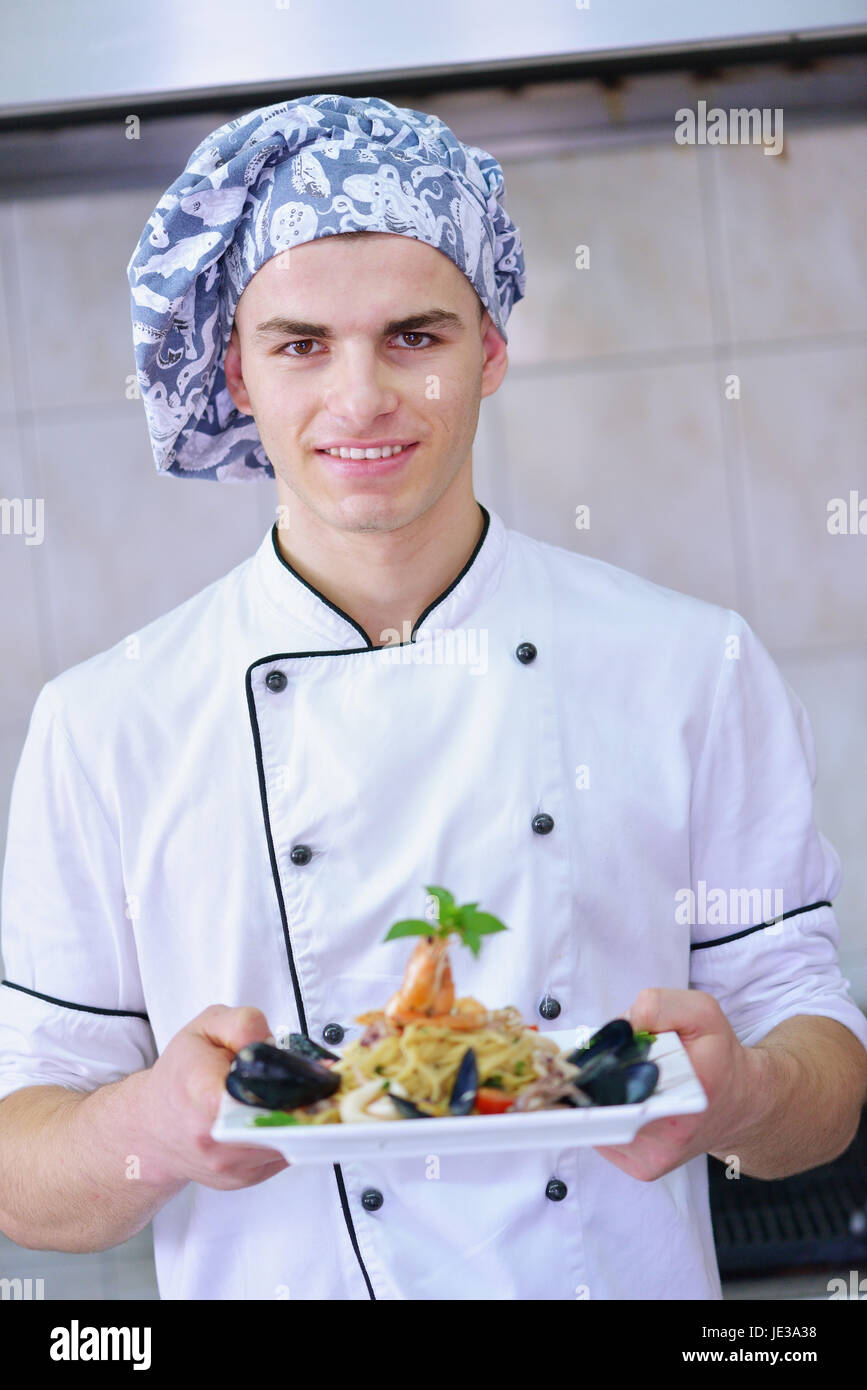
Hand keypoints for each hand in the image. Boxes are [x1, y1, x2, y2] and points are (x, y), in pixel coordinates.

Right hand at [131, 1004, 289, 1190]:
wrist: (152, 1125)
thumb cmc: (179, 1074)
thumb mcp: (205, 1028)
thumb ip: (243, 1024)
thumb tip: (274, 1043)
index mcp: (202, 1094)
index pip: (253, 1092)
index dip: (283, 1079)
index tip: (297, 1070)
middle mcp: (213, 1138)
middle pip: (280, 1117)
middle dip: (298, 1097)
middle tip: (301, 1080)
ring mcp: (229, 1165)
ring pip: (287, 1139)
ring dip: (295, 1118)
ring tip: (284, 1095)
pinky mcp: (241, 1179)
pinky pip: (281, 1154)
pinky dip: (284, 1134)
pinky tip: (272, 1117)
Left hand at [593, 987, 761, 1181]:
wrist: (740, 1102)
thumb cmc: (718, 1057)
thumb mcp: (701, 1012)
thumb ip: (660, 1006)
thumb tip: (621, 1024)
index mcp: (689, 1093)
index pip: (622, 1080)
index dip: (602, 1061)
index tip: (602, 1050)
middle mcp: (671, 1136)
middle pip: (600, 1101)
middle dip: (598, 1074)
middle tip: (612, 1059)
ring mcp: (654, 1159)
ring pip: (597, 1120)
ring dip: (600, 1093)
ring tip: (626, 1077)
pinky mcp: (643, 1169)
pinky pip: (602, 1136)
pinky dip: (605, 1112)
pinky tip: (627, 1098)